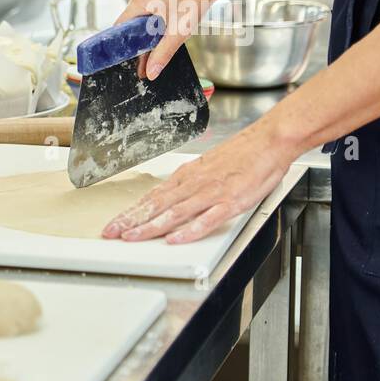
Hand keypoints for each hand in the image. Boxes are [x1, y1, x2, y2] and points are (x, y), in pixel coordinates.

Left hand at [102, 122, 297, 243]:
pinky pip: (207, 219)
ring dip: (151, 227)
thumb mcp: (204, 167)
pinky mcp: (231, 201)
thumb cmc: (241, 154)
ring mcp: (211, 193)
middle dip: (130, 221)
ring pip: (174, 213)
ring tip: (132, 237)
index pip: (151, 198)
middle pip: (156, 206)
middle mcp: (193, 184)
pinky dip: (190, 230)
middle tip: (110, 233)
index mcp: (186, 176)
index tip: (114, 224)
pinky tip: (175, 240)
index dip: (130, 212)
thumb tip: (168, 197)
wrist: (269, 140)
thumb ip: (187, 184)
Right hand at [116, 0, 236, 79]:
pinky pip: (153, 19)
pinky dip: (157, 32)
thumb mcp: (180, 28)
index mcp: (138, 3)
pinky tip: (164, 43)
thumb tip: (151, 72)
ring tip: (152, 60)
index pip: (117, 30)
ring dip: (147, 42)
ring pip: (143, 25)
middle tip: (141, 69)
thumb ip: (164, 52)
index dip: (120, 49)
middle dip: (136, 49)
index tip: (124, 65)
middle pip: (130, 29)